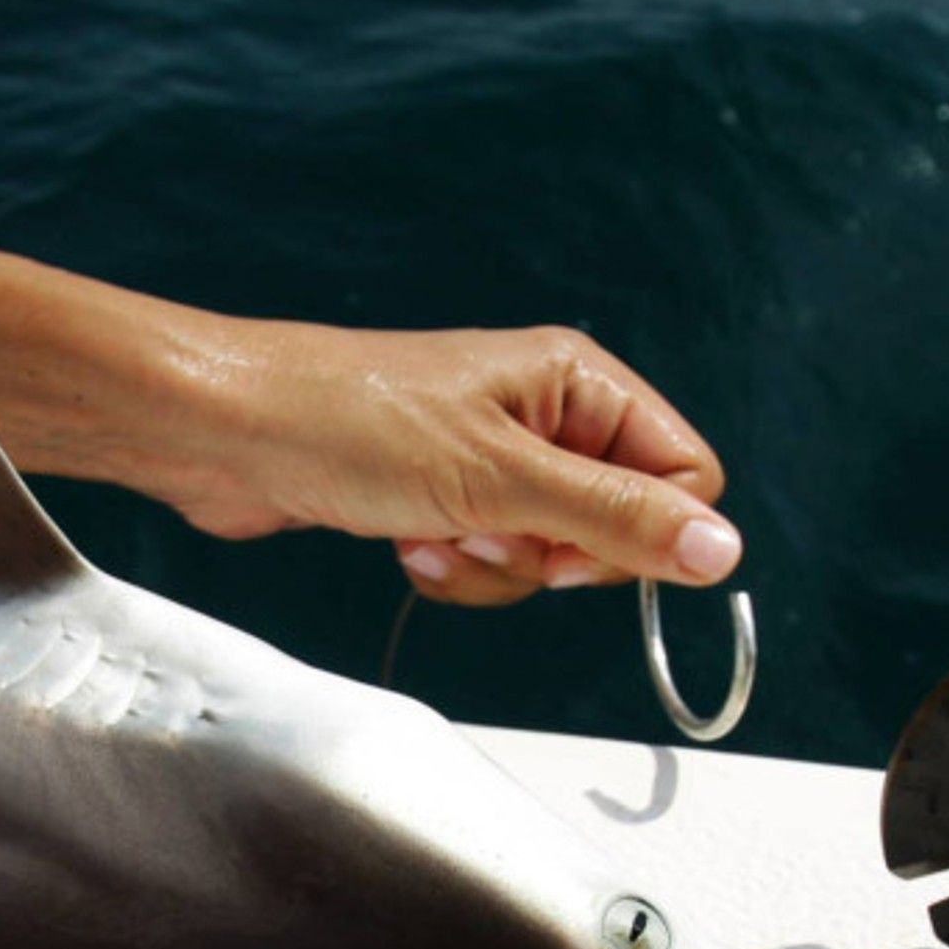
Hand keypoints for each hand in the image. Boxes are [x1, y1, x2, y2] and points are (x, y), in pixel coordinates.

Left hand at [143, 323, 739, 606]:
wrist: (224, 434)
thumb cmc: (349, 424)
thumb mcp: (500, 481)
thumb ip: (616, 519)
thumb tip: (723, 552)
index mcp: (578, 381)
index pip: (683, 474)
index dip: (639, 532)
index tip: (568, 547)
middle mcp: (548, 413)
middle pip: (620, 524)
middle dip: (554, 553)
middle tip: (489, 529)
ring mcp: (498, 457)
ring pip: (555, 554)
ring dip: (496, 566)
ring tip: (434, 530)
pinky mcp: (452, 496)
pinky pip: (497, 561)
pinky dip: (457, 567)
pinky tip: (406, 539)